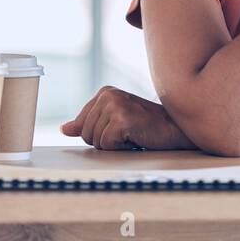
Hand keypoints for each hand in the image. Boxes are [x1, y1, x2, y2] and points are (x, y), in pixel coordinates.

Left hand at [61, 86, 195, 150]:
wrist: (175, 129)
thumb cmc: (148, 125)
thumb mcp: (115, 121)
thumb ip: (88, 123)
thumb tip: (64, 129)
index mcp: (105, 92)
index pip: (81, 123)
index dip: (99, 133)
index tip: (120, 129)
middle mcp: (108, 95)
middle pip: (85, 133)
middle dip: (105, 140)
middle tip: (128, 133)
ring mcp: (114, 105)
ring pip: (94, 140)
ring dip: (114, 144)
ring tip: (132, 134)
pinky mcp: (121, 119)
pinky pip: (106, 145)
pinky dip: (121, 147)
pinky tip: (136, 137)